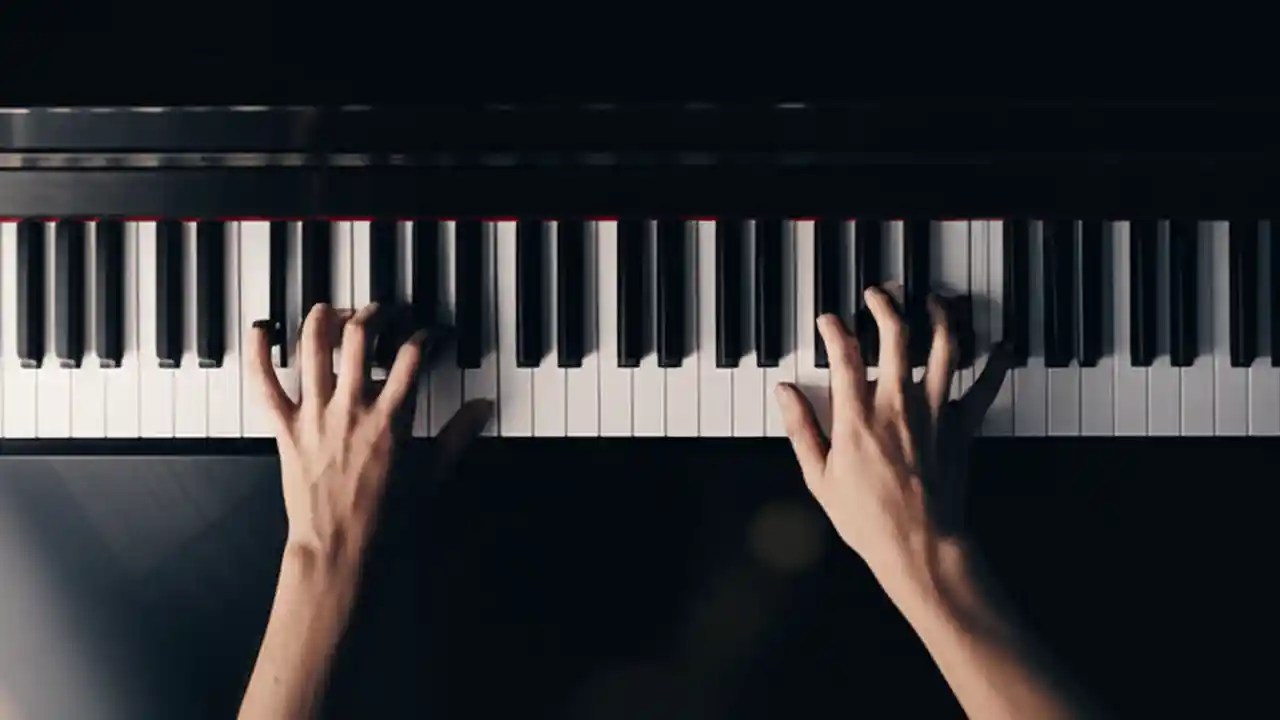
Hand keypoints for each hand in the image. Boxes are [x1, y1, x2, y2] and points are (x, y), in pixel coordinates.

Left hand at [247, 302, 489, 568]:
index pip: (413, 357)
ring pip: (314, 346)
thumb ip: (458, 436)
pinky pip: (264, 383)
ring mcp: (314, 415)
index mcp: (390, 420)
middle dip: (376, 314)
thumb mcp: (432, 476)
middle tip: (385, 312)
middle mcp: (350, 409)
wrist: (337, 550)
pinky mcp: (285, 429)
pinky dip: (259, 353)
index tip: (430, 334)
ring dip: (325, 318)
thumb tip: (483, 407)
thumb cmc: (385, 520)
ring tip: (336, 310)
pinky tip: (264, 330)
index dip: (426, 335)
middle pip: (361, 337)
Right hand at [776, 287, 1012, 592]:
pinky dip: (995, 363)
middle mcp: (898, 405)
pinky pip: (984, 387)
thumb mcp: (818, 477)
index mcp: (858, 417)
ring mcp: (934, 412)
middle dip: (886, 305)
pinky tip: (1000, 345)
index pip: (845, 355)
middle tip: (879, 294)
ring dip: (941, 317)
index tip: (830, 320)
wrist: (920, 544)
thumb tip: (785, 393)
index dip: (835, 329)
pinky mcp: (962, 427)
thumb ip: (801, 429)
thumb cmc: (868, 518)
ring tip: (935, 301)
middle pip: (897, 336)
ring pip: (945, 348)